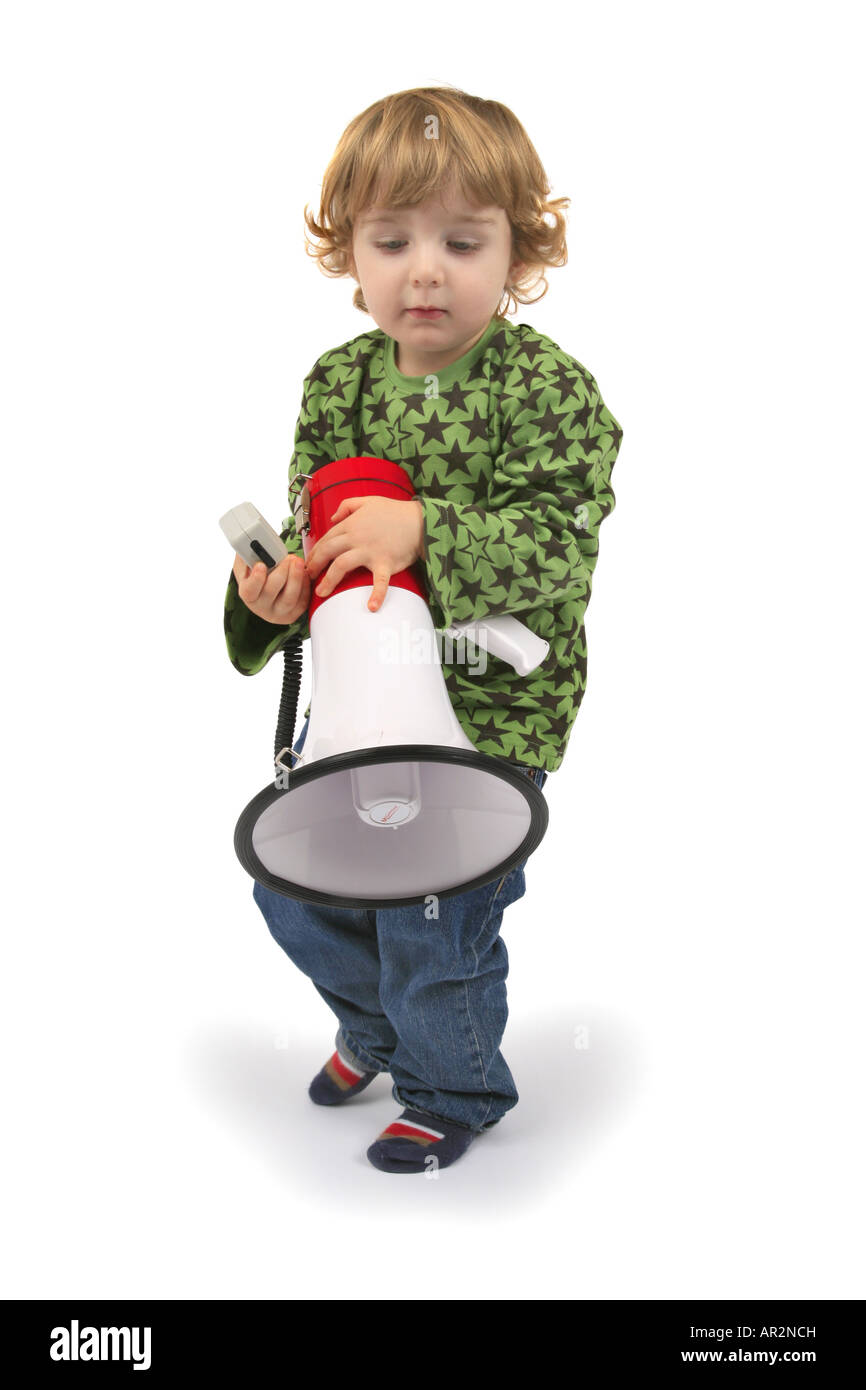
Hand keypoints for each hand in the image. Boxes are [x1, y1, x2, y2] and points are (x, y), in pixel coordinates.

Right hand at [232, 550, 310, 625]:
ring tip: (298, 562)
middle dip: (282, 572)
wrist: (270, 591)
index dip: (256, 578)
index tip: (261, 564)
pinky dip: (305, 585)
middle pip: (271, 592)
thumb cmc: (257, 576)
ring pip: (289, 598)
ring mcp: (279, 612)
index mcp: (248, 594)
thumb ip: (247, 555)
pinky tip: (304, 572)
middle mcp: (262, 607)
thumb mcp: (248, 565)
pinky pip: (302, 601)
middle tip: (289, 558)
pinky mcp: (294, 613)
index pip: (249, 590)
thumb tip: (250, 543)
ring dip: (296, 578)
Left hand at [305, 496, 423, 611]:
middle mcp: (357, 538)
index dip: (315, 551)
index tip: (309, 562)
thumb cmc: (395, 511)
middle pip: (328, 552)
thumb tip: (333, 517)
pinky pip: (379, 582)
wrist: (420, 521)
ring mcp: (370, 551)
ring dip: (330, 580)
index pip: (327, 539)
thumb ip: (347, 505)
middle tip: (309, 577)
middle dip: (315, 565)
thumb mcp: (368, 501)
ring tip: (322, 592)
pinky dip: (376, 595)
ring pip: (342, 565)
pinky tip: (371, 607)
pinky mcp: (385, 563)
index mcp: (351, 525)